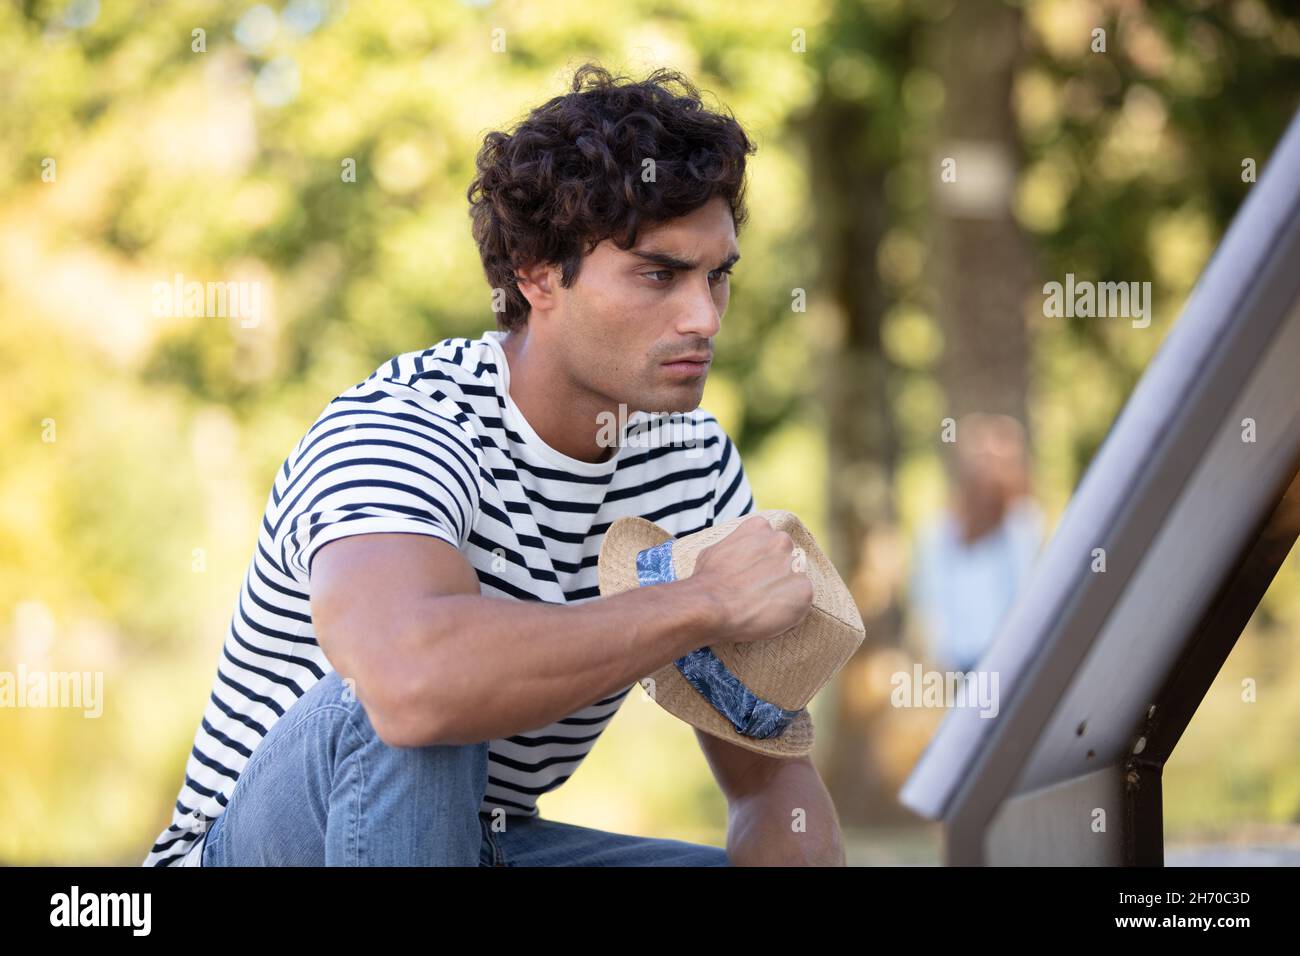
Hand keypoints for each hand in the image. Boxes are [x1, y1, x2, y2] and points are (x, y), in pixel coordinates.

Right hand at [689, 514, 813, 643]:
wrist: (711, 606)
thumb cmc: (706, 581)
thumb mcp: (714, 551)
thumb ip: (734, 548)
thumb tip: (734, 556)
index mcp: (760, 527)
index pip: (769, 540)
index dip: (761, 560)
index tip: (751, 574)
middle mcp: (781, 540)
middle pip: (786, 558)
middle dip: (775, 573)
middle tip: (757, 592)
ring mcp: (795, 564)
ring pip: (795, 580)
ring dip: (783, 591)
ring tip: (760, 606)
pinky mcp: (804, 590)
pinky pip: (801, 602)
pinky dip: (789, 610)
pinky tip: (768, 615)